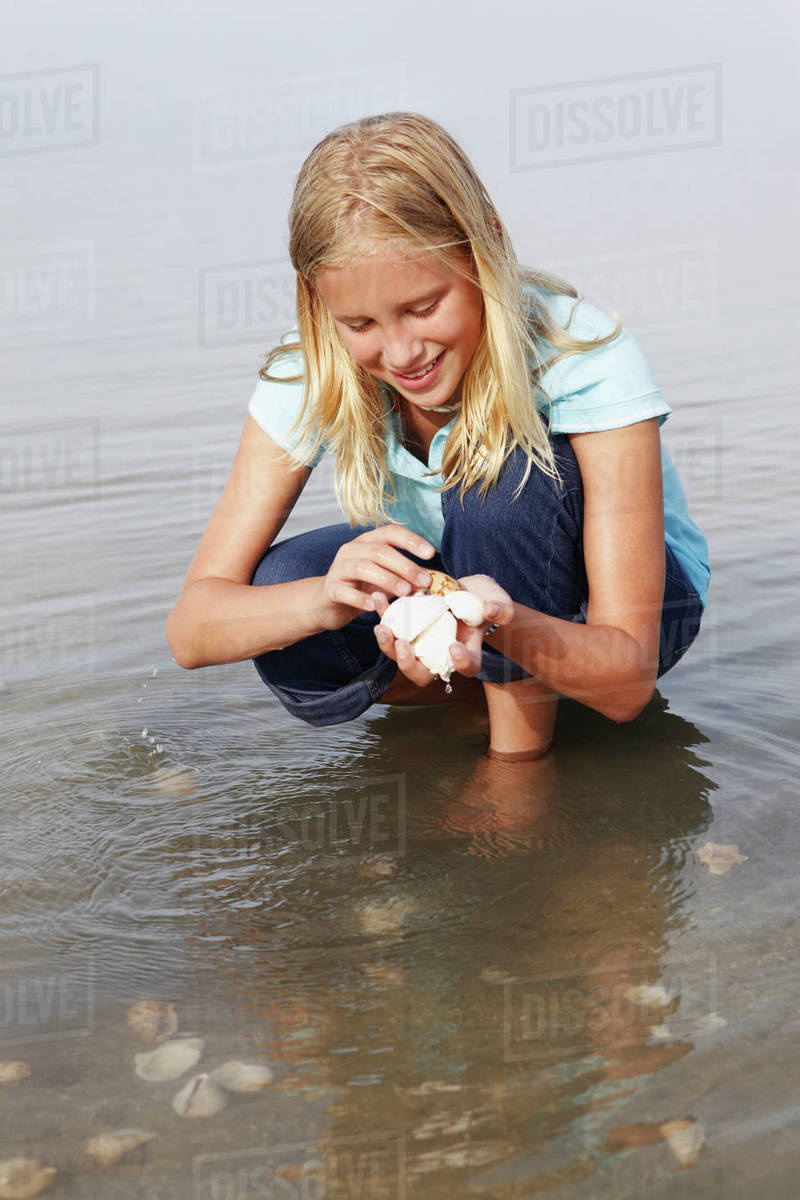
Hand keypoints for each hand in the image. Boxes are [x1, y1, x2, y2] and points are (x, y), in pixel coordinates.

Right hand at [312, 525, 434, 631]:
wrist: (327, 603)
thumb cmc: (361, 588)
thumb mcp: (385, 578)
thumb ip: (403, 576)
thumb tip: (429, 580)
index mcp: (367, 542)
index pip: (390, 532)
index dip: (411, 540)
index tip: (431, 553)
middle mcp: (352, 550)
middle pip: (379, 551)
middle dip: (405, 565)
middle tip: (424, 581)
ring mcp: (339, 569)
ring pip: (362, 567)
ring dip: (387, 579)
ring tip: (405, 592)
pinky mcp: (330, 589)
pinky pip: (344, 591)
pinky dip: (360, 598)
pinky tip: (374, 606)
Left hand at [371, 574, 513, 684]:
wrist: (466, 589)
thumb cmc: (485, 600)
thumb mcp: (499, 602)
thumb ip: (502, 609)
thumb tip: (490, 610)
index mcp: (467, 655)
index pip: (466, 668)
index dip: (461, 663)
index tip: (454, 646)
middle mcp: (439, 656)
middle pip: (421, 674)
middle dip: (408, 664)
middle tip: (402, 645)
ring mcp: (420, 644)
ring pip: (398, 655)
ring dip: (387, 644)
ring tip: (382, 628)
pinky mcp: (406, 627)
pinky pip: (390, 627)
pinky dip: (382, 615)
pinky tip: (378, 599)